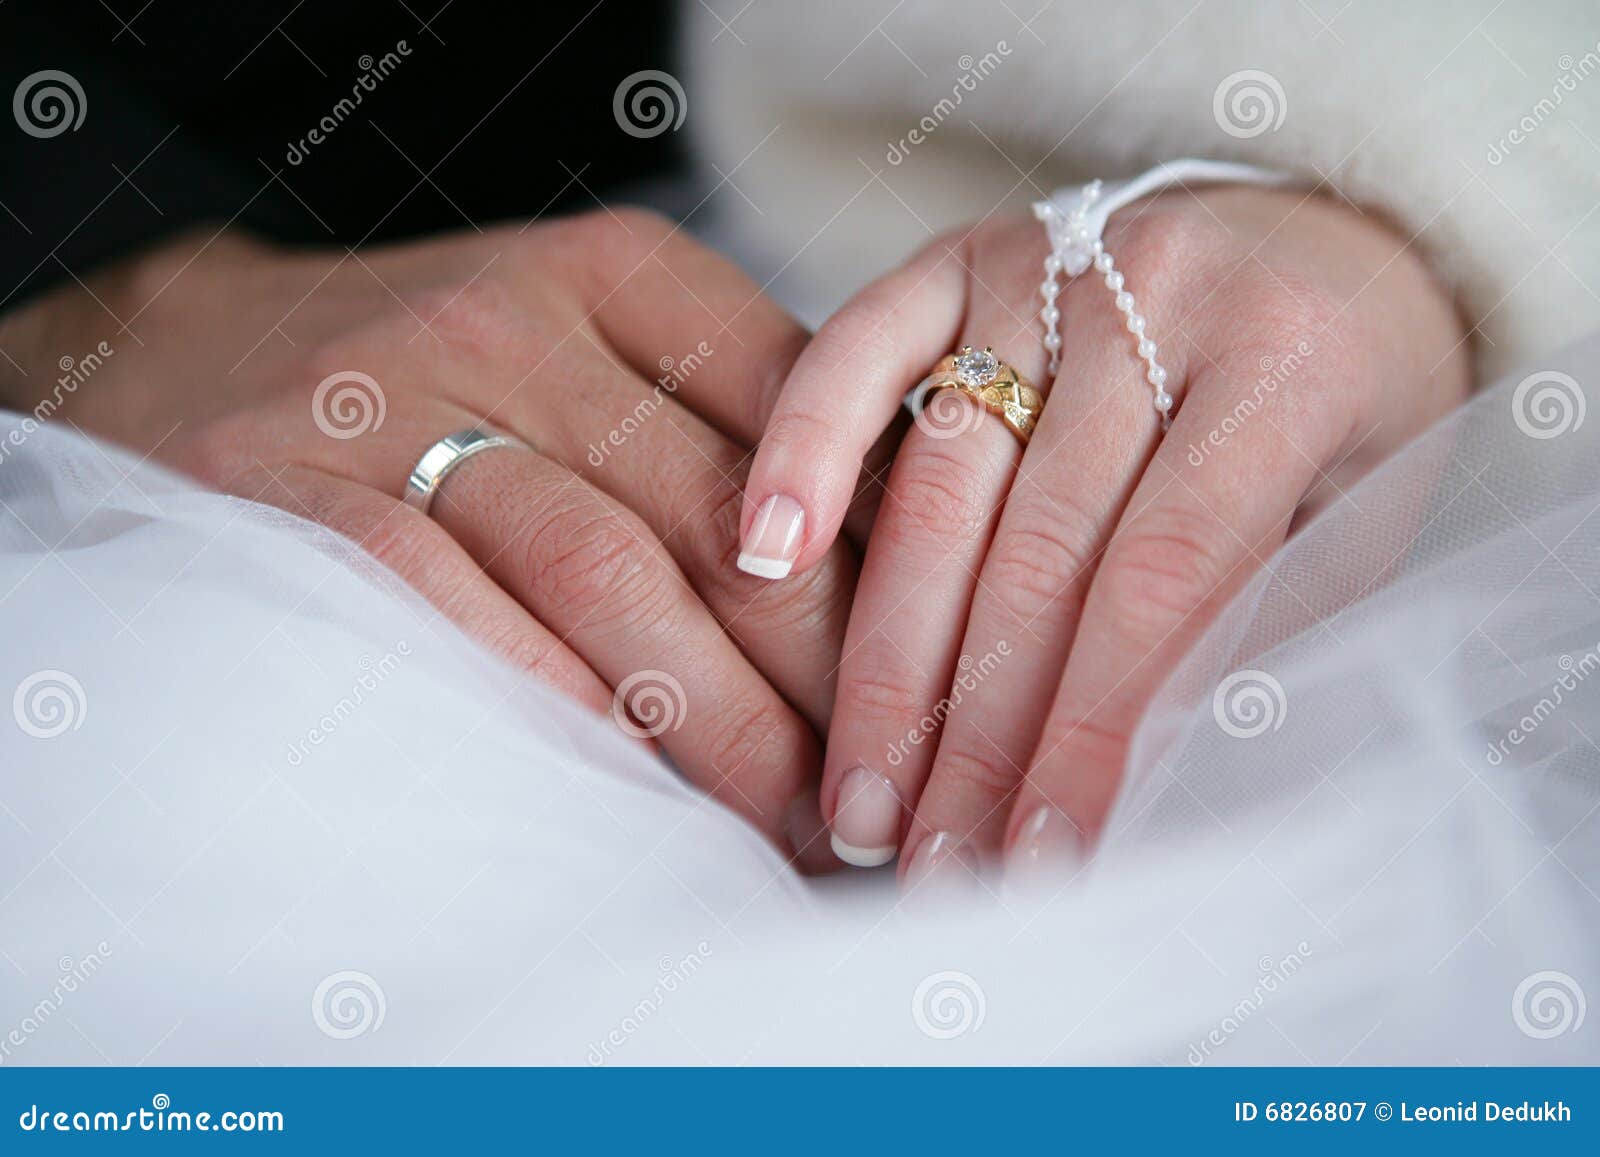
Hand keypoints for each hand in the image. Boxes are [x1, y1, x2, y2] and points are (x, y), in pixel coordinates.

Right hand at [0, 209, 856, 858]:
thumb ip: (715, 418)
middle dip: (825, 669)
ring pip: (603, 570)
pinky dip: (555, 704)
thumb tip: (886, 569)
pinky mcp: (292, 490)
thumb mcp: (576, 339)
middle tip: (891, 777)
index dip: (882, 552)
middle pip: (715, 510)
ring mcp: (394, 402)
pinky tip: (629, 791)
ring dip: (718, 718)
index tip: (935, 664)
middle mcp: (511, 323)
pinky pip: (450, 607)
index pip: (795, 407)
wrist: (187, 346)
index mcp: (611, 276)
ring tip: (798, 821)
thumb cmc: (431, 373)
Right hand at [738, 185, 1468, 880]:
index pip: (1171, 573)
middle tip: (937, 864)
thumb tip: (1142, 791)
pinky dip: (805, 450)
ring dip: (891, 661)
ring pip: (941, 483)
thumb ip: (1262, 623)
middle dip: (980, 733)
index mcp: (1289, 360)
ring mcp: (1046, 265)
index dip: (1096, 726)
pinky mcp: (959, 254)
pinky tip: (762, 559)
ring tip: (862, 798)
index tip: (1048, 851)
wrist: (1326, 228)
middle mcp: (1159, 293)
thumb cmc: (1349, 394)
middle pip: (1040, 548)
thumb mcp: (1361, 508)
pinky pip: (857, 349)